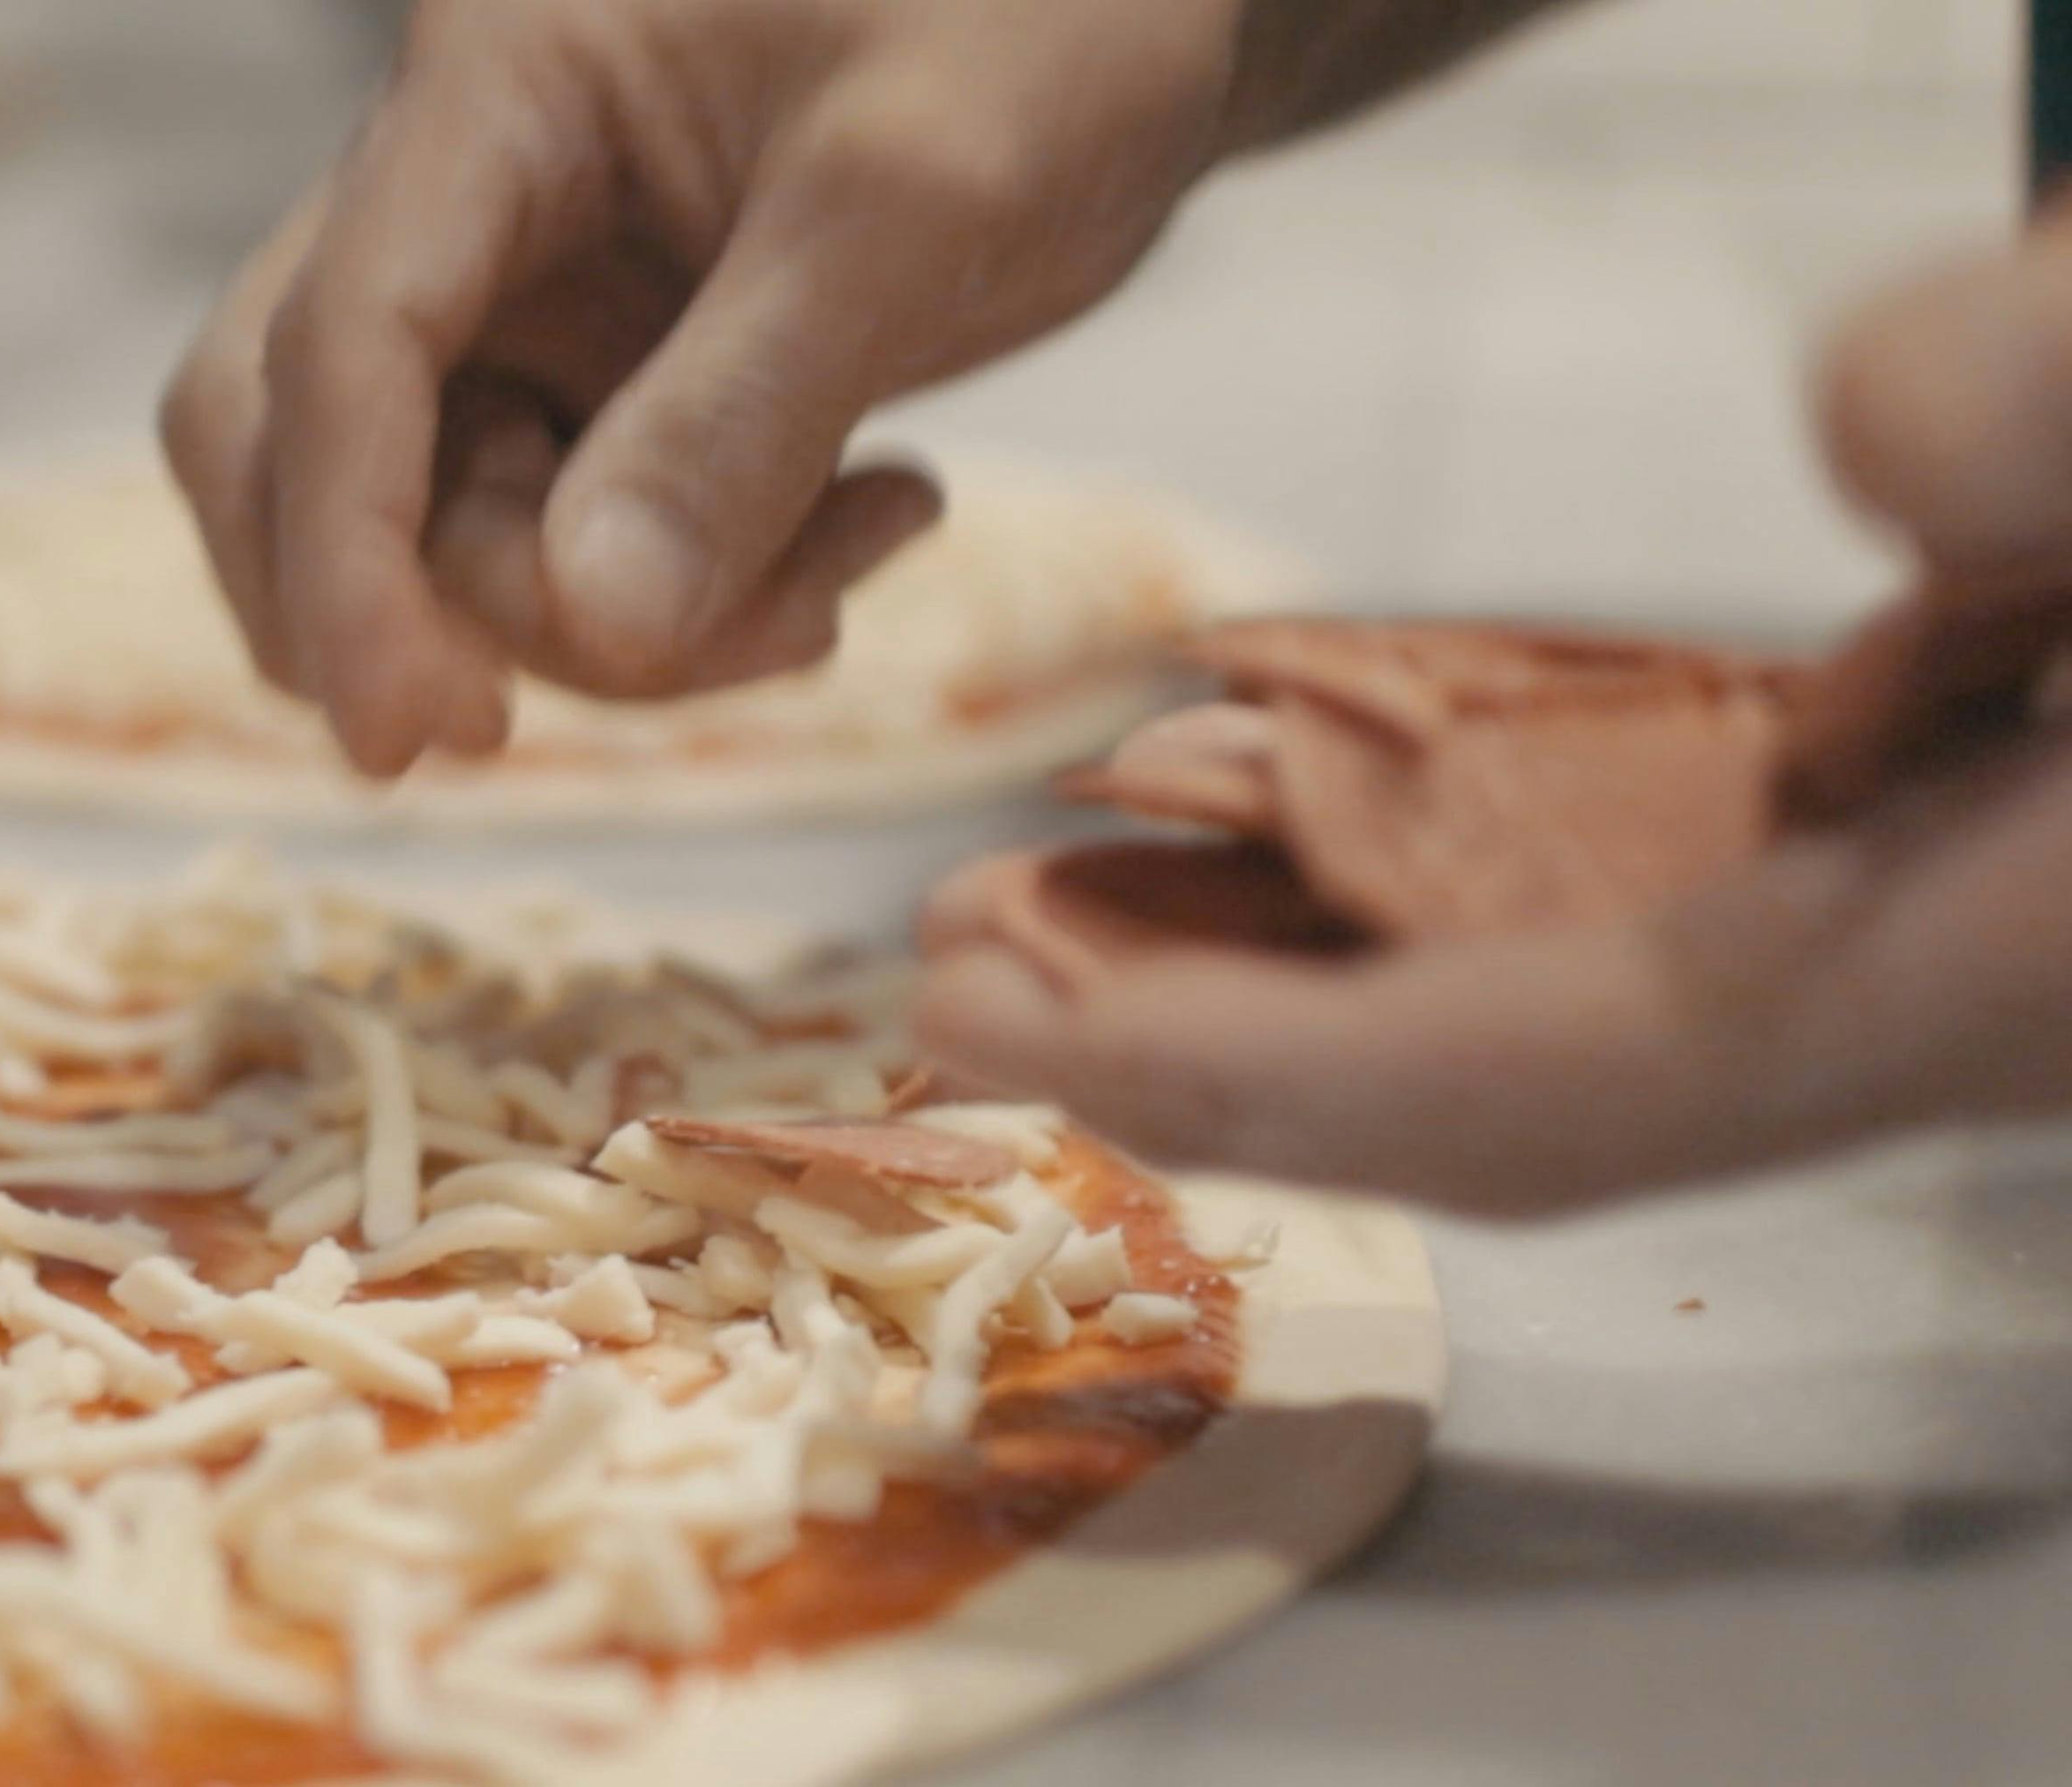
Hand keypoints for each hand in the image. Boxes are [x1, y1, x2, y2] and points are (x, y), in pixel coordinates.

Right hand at [160, 0, 1245, 772]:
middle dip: (406, 604)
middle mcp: (471, 190)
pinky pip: (574, 540)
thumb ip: (748, 409)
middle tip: (518, 730)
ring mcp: (532, 293)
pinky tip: (873, 521)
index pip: (342, 338)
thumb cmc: (1048, 14)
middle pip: (296, 433)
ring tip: (860, 554)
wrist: (1147, 4)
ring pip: (446, 521)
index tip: (406, 737)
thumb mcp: (922, 197)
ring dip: (611, 621)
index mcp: (499, 85)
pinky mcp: (610, 375)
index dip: (345, 554)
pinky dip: (692, 596)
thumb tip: (596, 625)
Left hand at [914, 215, 2071, 1213]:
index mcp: (1998, 953)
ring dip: (1278, 964)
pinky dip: (1410, 869)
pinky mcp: (1887, 832)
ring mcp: (1900, 914)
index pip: (1586, 1078)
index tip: (1049, 1040)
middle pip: (1512, 1078)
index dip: (1302, 1080)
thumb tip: (1870, 441)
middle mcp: (1926, 976)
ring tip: (1028, 893)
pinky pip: (1598, 894)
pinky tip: (1258, 789)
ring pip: (1532, 991)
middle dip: (1224, 1049)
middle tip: (945, 969)